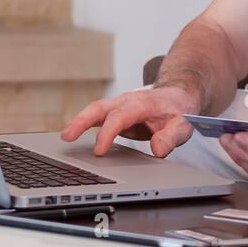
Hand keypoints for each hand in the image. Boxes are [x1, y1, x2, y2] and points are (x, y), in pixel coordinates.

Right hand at [60, 85, 199, 157]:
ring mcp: (119, 106)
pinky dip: (83, 124)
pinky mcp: (115, 112)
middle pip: (100, 107)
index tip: (98, 151)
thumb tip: (157, 150)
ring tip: (65, 138)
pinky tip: (73, 136)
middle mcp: (127, 101)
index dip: (107, 133)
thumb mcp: (183, 125)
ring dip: (78, 122)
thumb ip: (171, 137)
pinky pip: (97, 116)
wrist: (179, 95)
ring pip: (94, 110)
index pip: (120, 117)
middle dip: (81, 121)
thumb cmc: (179, 110)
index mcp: (142, 104)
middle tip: (67, 136)